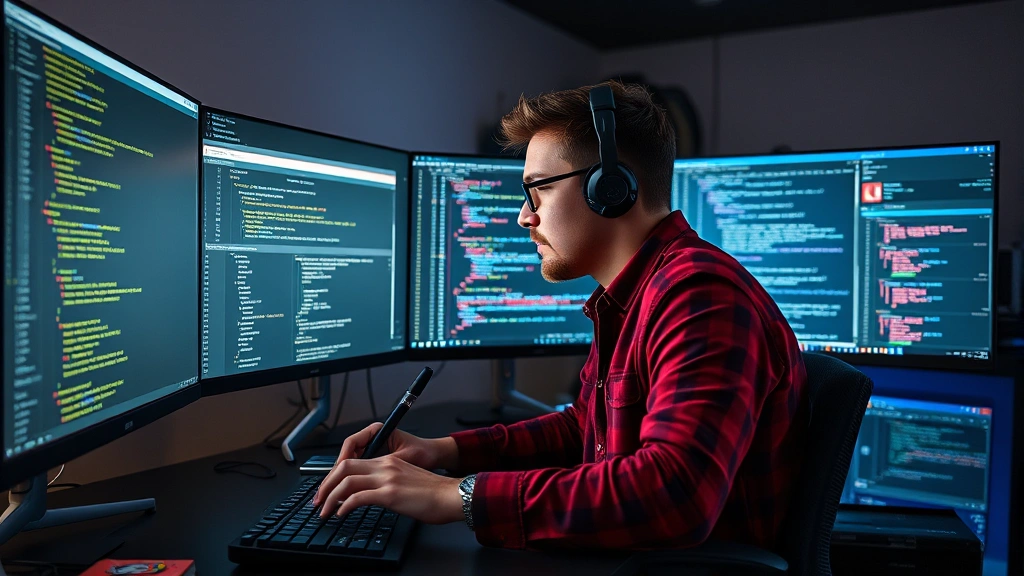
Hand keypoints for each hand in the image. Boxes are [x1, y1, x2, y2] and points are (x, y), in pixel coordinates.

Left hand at [313, 422, 457, 506]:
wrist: (452, 495)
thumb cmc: (435, 493)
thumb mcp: (407, 481)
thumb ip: (389, 484)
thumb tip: (373, 497)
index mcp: (389, 462)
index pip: (353, 462)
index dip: (335, 476)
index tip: (328, 491)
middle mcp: (385, 466)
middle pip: (344, 467)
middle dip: (326, 484)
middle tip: (319, 501)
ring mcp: (387, 478)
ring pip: (346, 480)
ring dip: (330, 497)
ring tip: (325, 511)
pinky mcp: (390, 493)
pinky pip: (358, 497)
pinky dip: (344, 505)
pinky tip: (341, 514)